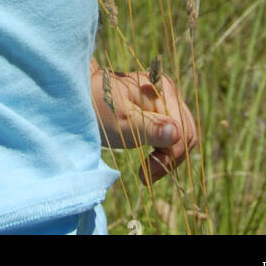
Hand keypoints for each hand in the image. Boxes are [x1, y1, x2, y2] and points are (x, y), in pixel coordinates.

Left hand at [90, 59, 197, 182]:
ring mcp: (163, 102)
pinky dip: (164, 151)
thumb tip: (176, 133)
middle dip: (170, 158)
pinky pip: (172, 135)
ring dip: (168, 157)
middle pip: (187, 133)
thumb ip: (150, 127)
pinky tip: (150, 160)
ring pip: (182, 136)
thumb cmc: (97, 108)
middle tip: (146, 176)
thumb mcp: (122, 122)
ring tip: (147, 171)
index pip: (182, 132)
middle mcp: (167, 93)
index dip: (169, 157)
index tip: (146, 175)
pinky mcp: (157, 112)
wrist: (79, 96)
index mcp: (162, 90)